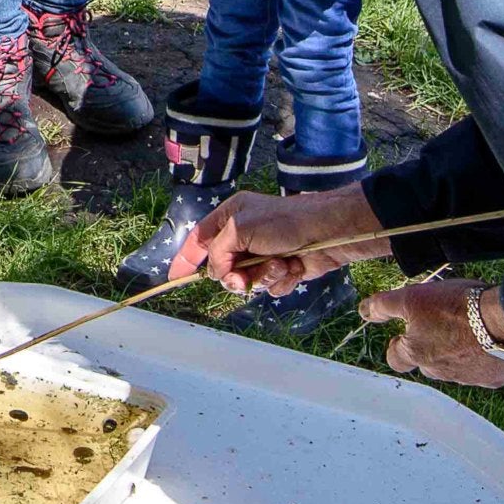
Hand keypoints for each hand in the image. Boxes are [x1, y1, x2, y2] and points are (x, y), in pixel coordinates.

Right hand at [170, 184, 390, 294]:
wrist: (329, 231)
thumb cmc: (285, 221)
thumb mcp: (240, 230)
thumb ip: (219, 252)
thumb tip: (217, 274)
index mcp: (231, 217)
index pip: (199, 239)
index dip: (186, 259)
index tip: (175, 278)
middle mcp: (245, 236)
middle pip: (224, 268)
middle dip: (235, 276)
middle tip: (243, 280)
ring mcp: (264, 253)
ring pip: (248, 281)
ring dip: (264, 277)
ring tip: (281, 265)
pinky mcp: (283, 268)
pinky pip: (270, 286)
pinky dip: (282, 281)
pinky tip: (294, 269)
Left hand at [360, 280, 503, 388]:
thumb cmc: (457, 307)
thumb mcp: (412, 298)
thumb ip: (384, 305)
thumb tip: (363, 311)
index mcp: (418, 355)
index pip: (395, 360)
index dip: (396, 347)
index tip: (402, 335)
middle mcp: (440, 372)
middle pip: (426, 364)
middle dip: (428, 347)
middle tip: (439, 324)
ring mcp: (469, 378)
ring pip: (454, 367)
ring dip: (456, 351)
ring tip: (468, 327)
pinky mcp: (495, 377)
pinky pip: (484, 369)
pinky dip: (483, 356)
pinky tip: (491, 338)